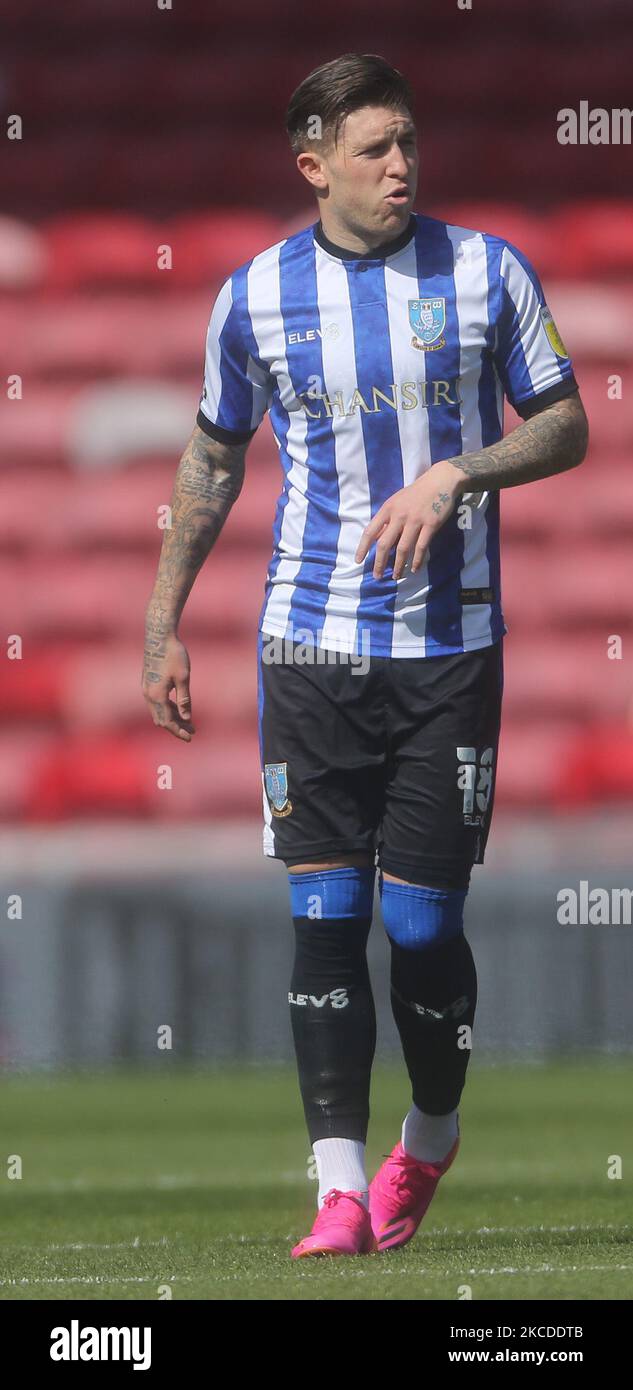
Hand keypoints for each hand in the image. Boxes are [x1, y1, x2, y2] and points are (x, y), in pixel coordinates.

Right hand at [142, 631, 194, 740]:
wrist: (159, 636)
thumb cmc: (174, 655)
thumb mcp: (183, 678)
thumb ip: (184, 699)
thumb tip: (187, 718)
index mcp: (157, 695)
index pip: (167, 721)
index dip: (178, 731)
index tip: (190, 737)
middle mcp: (148, 694)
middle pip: (161, 719)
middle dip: (176, 727)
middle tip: (192, 731)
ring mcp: (147, 688)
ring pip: (158, 711)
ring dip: (172, 718)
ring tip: (188, 722)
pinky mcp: (148, 683)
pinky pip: (157, 702)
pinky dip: (168, 708)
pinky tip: (179, 709)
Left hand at [355, 459, 464, 579]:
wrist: (439, 481)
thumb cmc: (415, 493)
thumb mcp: (396, 502)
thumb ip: (386, 520)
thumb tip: (375, 538)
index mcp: (388, 509)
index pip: (370, 531)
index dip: (362, 547)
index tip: (358, 560)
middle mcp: (399, 515)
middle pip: (385, 544)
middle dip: (380, 563)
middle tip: (377, 576)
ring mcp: (415, 520)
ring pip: (403, 548)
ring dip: (399, 565)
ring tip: (396, 576)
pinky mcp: (430, 525)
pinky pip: (421, 547)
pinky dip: (417, 560)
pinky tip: (414, 569)